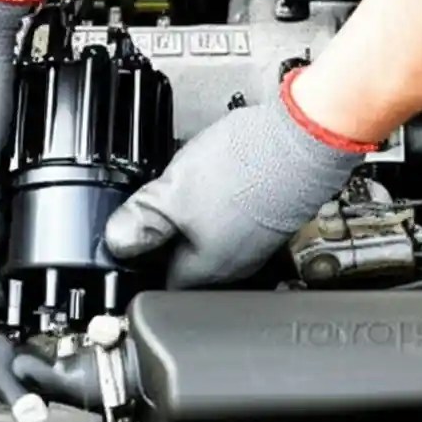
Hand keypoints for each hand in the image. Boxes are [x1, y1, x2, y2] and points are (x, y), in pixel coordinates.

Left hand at [103, 70, 371, 286]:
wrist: (305, 137)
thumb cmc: (249, 167)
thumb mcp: (174, 190)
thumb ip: (142, 220)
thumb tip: (116, 242)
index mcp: (206, 270)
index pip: (159, 283)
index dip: (138, 263)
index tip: (130, 238)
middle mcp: (235, 266)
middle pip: (185, 263)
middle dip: (165, 237)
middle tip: (155, 205)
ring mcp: (256, 242)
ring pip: (208, 239)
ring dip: (192, 219)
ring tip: (185, 188)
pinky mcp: (269, 218)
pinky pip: (232, 220)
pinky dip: (217, 204)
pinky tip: (213, 179)